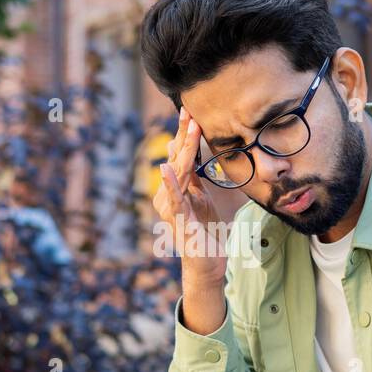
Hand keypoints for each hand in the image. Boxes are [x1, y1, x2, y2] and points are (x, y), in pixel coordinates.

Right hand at [151, 105, 229, 284]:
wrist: (207, 262)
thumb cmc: (206, 231)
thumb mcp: (203, 198)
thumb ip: (196, 178)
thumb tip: (191, 154)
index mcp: (177, 187)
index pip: (181, 155)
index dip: (185, 133)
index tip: (190, 110)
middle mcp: (169, 194)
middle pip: (177, 159)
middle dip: (183, 135)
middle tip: (187, 111)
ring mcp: (171, 207)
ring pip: (177, 174)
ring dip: (182, 151)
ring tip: (187, 130)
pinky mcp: (178, 220)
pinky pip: (175, 198)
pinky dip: (170, 182)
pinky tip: (165, 167)